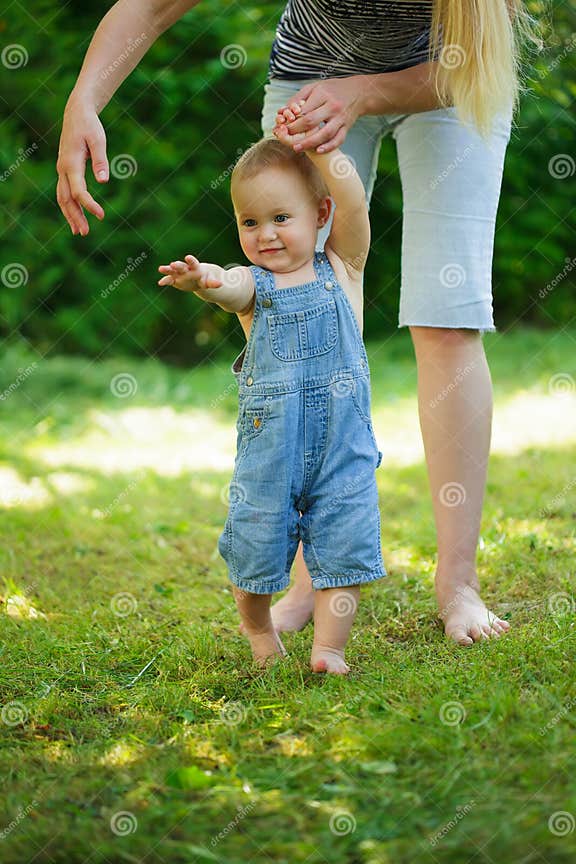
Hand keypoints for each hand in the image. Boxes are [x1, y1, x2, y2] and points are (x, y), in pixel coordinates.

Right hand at [56, 95, 108, 235]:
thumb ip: (101, 160)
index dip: (90, 205)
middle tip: (85, 233)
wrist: (77, 114)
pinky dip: (69, 207)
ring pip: (63, 198)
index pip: (79, 191)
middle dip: (75, 217)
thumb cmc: (89, 126)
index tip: (102, 216)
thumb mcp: (98, 140)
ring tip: (80, 232)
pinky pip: (64, 193)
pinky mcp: (65, 171)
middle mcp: (63, 169)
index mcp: (71, 163)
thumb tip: (103, 181)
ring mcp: (62, 171)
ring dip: (70, 215)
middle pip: (67, 199)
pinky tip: (76, 218)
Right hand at [157, 255, 222, 291]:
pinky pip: (169, 280)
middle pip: (181, 266)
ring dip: (167, 269)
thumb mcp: (211, 281)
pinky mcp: (175, 280)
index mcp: (195, 267)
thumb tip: (220, 284)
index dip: (191, 260)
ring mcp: (180, 274)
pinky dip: (165, 281)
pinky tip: (160, 283)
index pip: (193, 263)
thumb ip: (213, 283)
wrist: (201, 279)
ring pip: (172, 271)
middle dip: (177, 265)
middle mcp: (186, 269)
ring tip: (161, 269)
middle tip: (173, 264)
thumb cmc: (207, 278)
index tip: (188, 257)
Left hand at [274, 77, 365, 152]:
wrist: (359, 92)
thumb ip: (298, 98)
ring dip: (309, 142)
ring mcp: (341, 118)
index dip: (291, 119)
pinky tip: (318, 150)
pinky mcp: (347, 127)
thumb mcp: (315, 87)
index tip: (282, 126)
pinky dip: (329, 146)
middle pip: (311, 121)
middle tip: (285, 137)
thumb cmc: (333, 90)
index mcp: (323, 94)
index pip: (303, 109)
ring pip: (325, 133)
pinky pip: (338, 139)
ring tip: (297, 148)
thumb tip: (282, 111)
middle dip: (296, 131)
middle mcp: (332, 106)